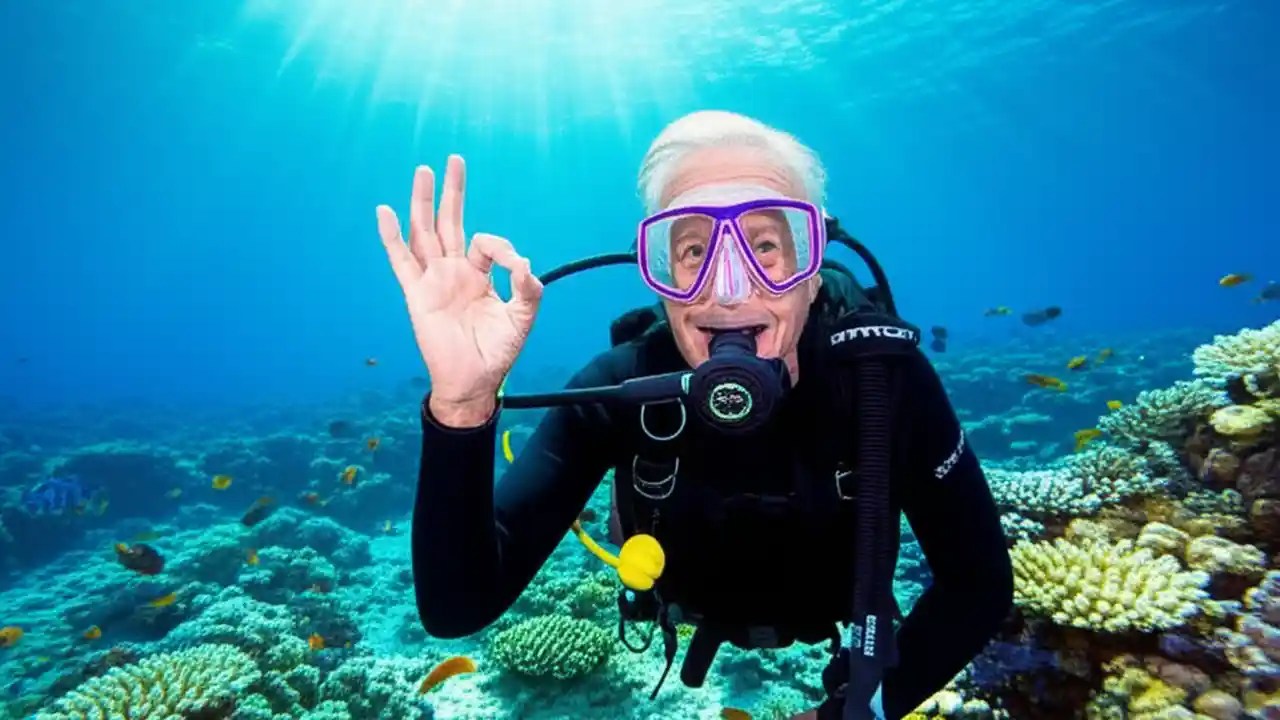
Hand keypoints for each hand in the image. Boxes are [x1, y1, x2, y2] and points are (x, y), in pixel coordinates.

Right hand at [375, 156, 542, 423]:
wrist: (474, 381)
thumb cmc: (497, 352)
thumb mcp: (522, 318)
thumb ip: (528, 289)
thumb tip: (525, 264)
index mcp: (479, 275)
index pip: (487, 244)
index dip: (503, 248)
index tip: (519, 269)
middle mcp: (454, 272)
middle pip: (450, 223)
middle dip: (453, 192)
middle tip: (454, 160)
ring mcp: (433, 280)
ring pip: (425, 233)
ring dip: (423, 203)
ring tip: (423, 172)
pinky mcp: (417, 294)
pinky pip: (401, 261)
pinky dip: (392, 236)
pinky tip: (385, 212)